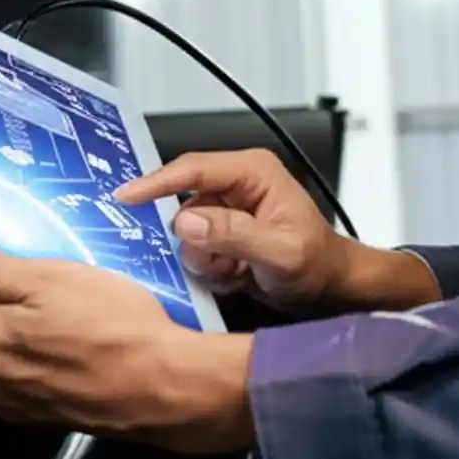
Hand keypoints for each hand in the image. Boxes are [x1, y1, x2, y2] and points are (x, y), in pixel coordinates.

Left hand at [0, 252, 255, 453]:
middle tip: (39, 284)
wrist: (164, 388)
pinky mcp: (36, 416)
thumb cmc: (112, 328)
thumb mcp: (47, 278)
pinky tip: (69, 344)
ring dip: (12, 330)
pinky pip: (17, 375)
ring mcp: (8, 403)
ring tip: (60, 313)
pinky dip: (33, 357)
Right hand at [115, 149, 439, 314]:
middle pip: (184, 206)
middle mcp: (236, 185)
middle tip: (227, 264)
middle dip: (198, 243)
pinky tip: (237, 275)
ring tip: (239, 272)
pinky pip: (194, 251)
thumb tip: (188, 222)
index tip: (126, 197)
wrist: (331, 289)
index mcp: (252, 172)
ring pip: (186, 235)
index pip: (193, 169)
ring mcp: (227, 209)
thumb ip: (233, 234)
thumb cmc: (318, 264)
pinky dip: (211, 269)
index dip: (156, 183)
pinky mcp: (221, 232)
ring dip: (207, 261)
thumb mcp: (280, 252)